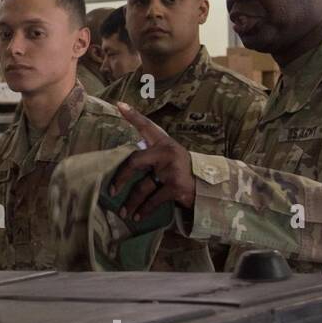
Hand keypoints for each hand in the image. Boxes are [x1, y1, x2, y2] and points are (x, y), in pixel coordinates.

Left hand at [109, 103, 195, 219]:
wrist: (210, 186)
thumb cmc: (183, 171)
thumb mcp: (170, 157)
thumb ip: (152, 156)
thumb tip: (124, 165)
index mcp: (164, 143)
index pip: (147, 126)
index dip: (133, 115)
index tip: (119, 104)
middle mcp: (166, 152)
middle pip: (134, 162)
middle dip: (120, 177)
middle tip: (111, 190)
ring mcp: (171, 170)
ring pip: (142, 187)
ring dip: (130, 202)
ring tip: (122, 212)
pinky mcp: (175, 186)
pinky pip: (153, 200)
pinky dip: (144, 210)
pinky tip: (137, 217)